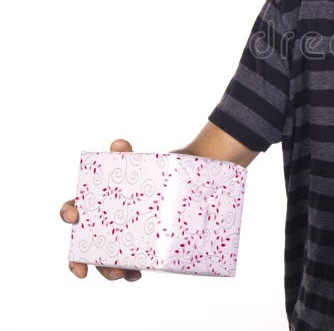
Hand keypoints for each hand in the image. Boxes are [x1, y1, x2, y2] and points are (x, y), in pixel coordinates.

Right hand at [61, 138, 141, 281]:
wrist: (179, 182)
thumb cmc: (149, 174)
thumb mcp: (138, 164)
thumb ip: (127, 155)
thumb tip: (119, 145)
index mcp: (94, 204)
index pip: (71, 210)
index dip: (68, 214)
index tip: (75, 217)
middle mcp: (101, 225)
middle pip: (82, 246)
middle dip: (80, 260)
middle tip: (85, 269)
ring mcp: (118, 238)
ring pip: (104, 262)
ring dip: (108, 272)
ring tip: (122, 273)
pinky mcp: (138, 248)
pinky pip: (129, 266)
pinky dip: (131, 273)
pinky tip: (138, 274)